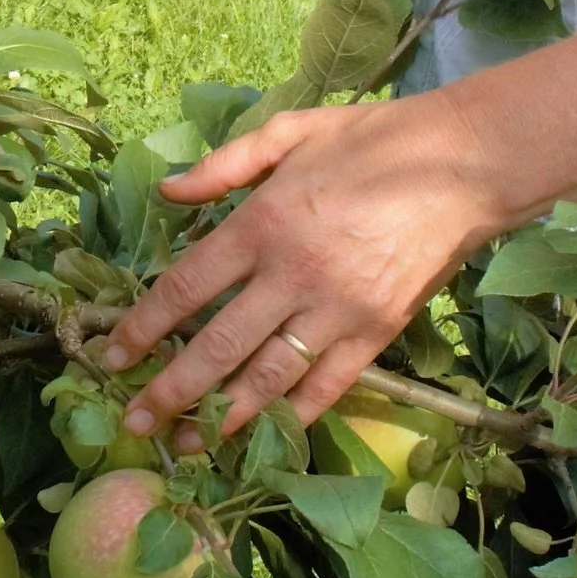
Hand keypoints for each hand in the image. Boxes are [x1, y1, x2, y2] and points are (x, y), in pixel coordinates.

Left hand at [99, 3, 576, 443]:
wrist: (464, 164)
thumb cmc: (372, 141)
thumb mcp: (291, 132)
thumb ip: (225, 165)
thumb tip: (167, 190)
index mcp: (263, 222)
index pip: (186, 287)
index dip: (143, 327)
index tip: (112, 356)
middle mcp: (292, 273)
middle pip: (216, 346)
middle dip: (170, 390)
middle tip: (134, 422)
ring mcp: (338, 310)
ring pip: (267, 378)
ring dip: (221, 417)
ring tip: (186, 445)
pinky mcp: (378, 333)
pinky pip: (326, 386)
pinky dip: (291, 416)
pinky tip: (260, 438)